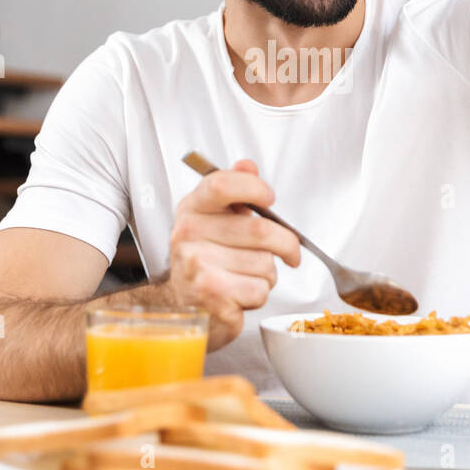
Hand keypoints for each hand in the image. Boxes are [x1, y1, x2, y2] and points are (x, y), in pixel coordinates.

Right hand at [166, 159, 300, 350]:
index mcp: (192, 208)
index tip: (270, 198)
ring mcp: (196, 265)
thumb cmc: (205, 257)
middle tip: (289, 251)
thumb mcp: (213, 217)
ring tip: (247, 275)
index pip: (222, 184)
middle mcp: (188, 234)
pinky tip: (240, 294)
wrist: (180, 304)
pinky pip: (259, 290)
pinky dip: (259, 295)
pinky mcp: (210, 295)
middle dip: (286, 243)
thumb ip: (234, 189)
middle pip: (259, 230)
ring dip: (268, 274)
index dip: (253, 188)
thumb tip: (247, 165)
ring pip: (264, 264)